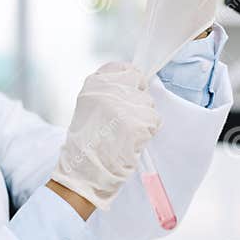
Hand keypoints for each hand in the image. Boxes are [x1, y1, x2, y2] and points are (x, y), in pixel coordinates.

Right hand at [50, 62, 161, 210]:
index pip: (124, 68)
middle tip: (125, 121)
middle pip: (139, 84)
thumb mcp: (88, 107)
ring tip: (125, 134)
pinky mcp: (137, 122)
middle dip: (138, 101)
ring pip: (148, 104)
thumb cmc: (86, 143)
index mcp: (94, 84)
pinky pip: (154, 121)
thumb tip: (134, 83)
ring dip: (143, 119)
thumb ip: (107, 91)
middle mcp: (108, 90)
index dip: (131, 82)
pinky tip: (132, 141)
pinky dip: (148, 132)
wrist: (84, 171)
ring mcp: (124, 105)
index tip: (128, 95)